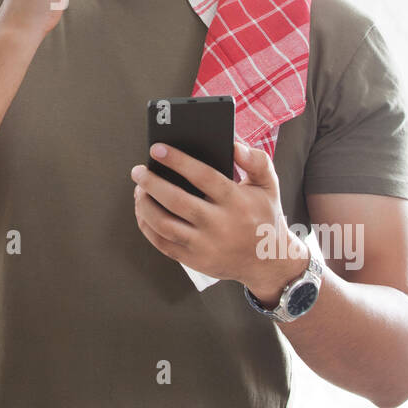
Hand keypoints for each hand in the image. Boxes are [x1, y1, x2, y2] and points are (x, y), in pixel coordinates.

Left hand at [131, 140, 308, 295]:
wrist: (269, 262)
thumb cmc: (264, 215)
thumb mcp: (269, 186)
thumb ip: (256, 160)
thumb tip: (234, 145)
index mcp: (237, 202)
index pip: (203, 176)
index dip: (178, 161)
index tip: (156, 148)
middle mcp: (220, 225)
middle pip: (177, 202)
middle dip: (152, 183)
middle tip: (138, 171)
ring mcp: (206, 246)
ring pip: (165, 225)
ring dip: (145, 205)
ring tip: (139, 190)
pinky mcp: (195, 261)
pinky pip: (163, 244)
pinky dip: (147, 226)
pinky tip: (143, 210)